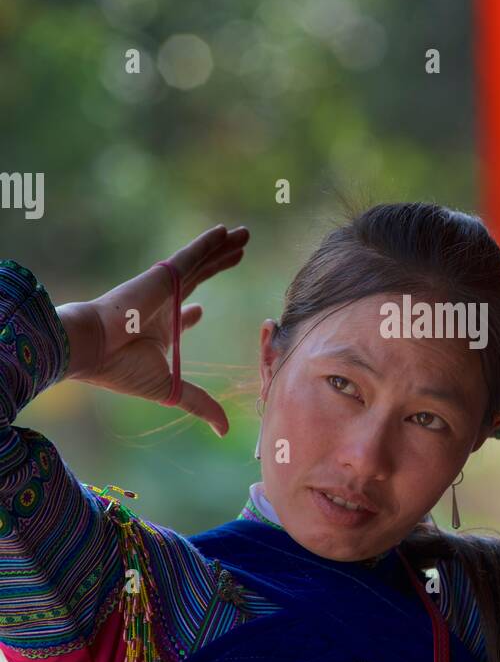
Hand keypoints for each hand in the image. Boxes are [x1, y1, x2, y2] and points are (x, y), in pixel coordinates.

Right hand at [57, 225, 249, 435]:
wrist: (91, 348)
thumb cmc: (122, 369)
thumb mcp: (172, 388)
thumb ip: (201, 403)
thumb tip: (225, 430)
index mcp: (160, 331)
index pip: (180, 318)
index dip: (191, 314)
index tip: (200, 311)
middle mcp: (163, 305)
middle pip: (198, 279)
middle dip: (218, 265)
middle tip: (239, 251)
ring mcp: (164, 288)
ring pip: (200, 262)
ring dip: (222, 248)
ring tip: (244, 233)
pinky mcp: (163, 275)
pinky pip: (191, 255)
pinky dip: (208, 243)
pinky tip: (225, 231)